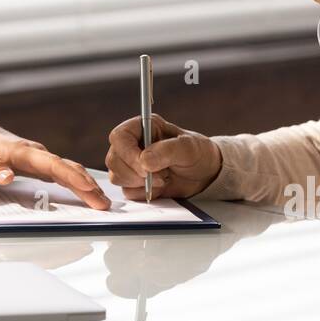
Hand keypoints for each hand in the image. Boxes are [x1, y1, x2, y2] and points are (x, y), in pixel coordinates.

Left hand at [0, 116, 110, 210]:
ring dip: (86, 185)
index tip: (88, 189)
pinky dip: (77, 182)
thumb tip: (7, 177)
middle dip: (88, 185)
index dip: (72, 177)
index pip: (52, 165)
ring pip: (68, 170)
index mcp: (22, 151)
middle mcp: (36, 153)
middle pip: (67, 168)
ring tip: (102, 202)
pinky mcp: (39, 164)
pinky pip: (62, 173)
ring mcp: (39, 158)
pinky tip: (87, 192)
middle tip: (104, 204)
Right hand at [106, 113, 220, 199]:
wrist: (205, 174)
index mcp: (143, 127)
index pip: (119, 136)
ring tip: (163, 179)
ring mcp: (132, 164)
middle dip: (134, 173)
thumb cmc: (198, 153)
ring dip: (139, 183)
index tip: (144, 167)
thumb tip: (144, 161)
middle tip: (159, 176)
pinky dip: (143, 193)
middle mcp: (133, 144)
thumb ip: (167, 151)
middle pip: (113, 159)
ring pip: (117, 176)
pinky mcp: (135, 182)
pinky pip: (127, 191)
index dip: (127, 153)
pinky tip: (160, 187)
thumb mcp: (188, 147)